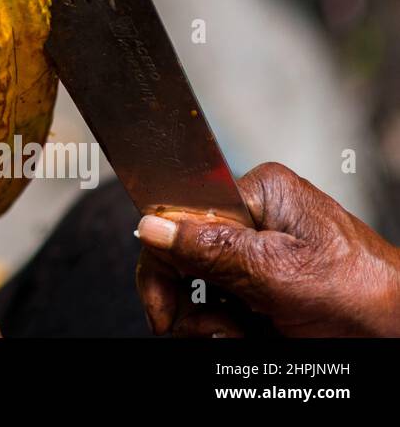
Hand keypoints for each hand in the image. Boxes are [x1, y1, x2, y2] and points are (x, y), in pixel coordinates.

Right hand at [135, 162, 399, 336]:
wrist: (399, 335)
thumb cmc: (365, 296)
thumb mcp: (278, 272)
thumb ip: (212, 248)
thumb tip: (154, 225)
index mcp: (259, 193)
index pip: (179, 217)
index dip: (163, 264)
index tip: (163, 308)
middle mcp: (255, 219)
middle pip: (183, 257)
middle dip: (192, 301)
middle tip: (211, 331)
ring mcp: (257, 256)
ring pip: (196, 290)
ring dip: (211, 322)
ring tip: (243, 334)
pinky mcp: (261, 288)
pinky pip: (219, 309)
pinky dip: (226, 330)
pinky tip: (250, 335)